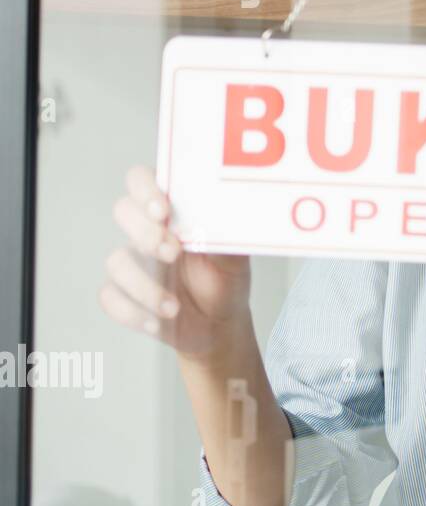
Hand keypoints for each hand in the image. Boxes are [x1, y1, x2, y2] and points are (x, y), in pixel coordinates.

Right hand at [100, 165, 251, 359]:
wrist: (220, 324)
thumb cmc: (226, 279)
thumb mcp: (235, 258)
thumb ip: (225, 236)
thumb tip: (221, 216)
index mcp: (174, 212)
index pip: (145, 180)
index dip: (146, 188)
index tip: (163, 209)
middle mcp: (148, 231)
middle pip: (124, 211)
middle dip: (145, 232)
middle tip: (173, 253)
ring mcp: (134, 262)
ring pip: (117, 260)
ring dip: (144, 285)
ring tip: (173, 306)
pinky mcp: (124, 293)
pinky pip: (110, 297)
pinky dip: (133, 312)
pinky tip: (158, 321)